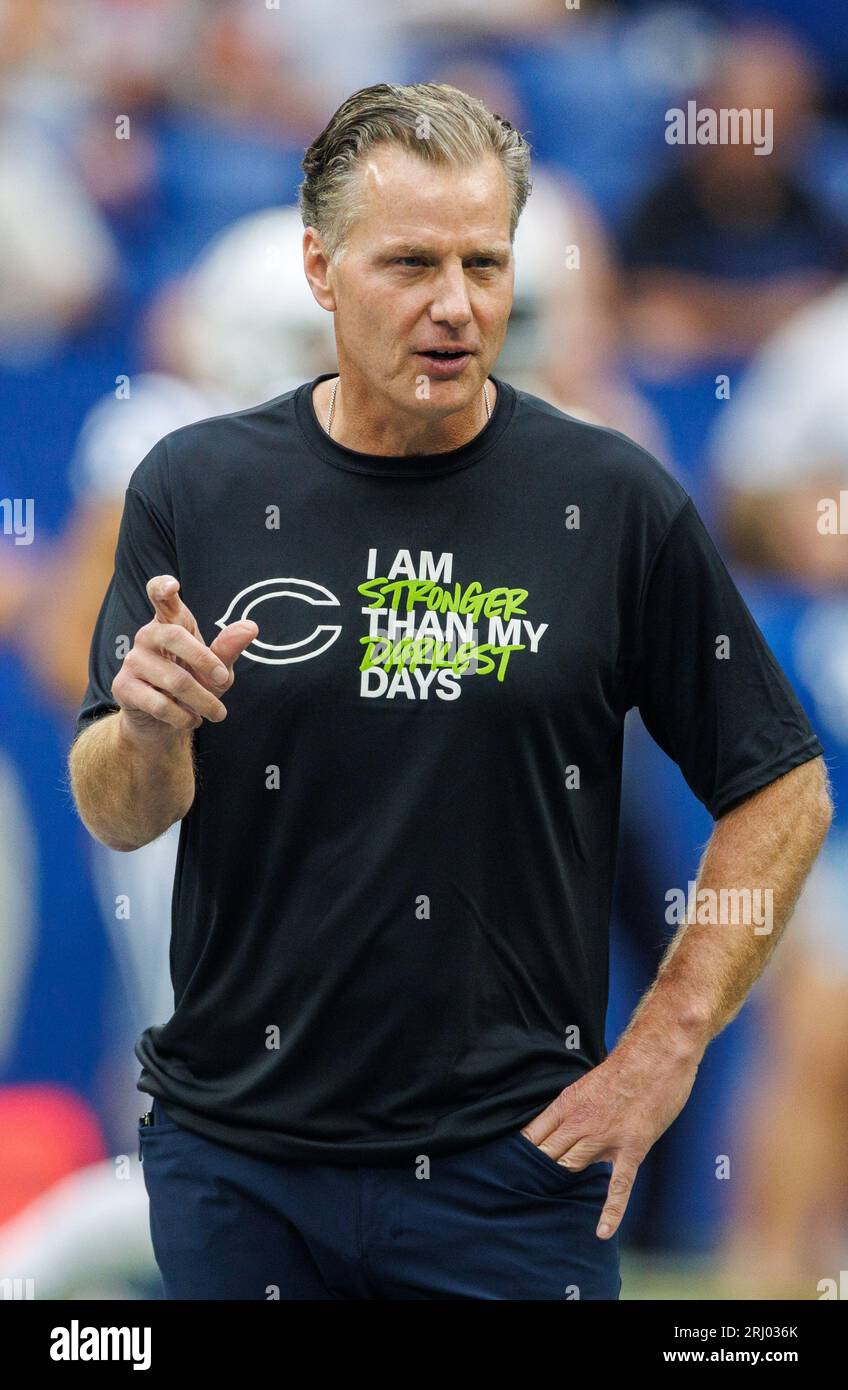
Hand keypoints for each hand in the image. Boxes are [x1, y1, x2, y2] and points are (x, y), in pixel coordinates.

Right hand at [112, 574, 257, 738]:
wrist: (161, 722)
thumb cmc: (193, 685)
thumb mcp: (217, 668)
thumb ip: (229, 648)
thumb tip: (251, 626)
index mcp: (170, 622)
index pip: (160, 596)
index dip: (163, 587)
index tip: (173, 584)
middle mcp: (147, 635)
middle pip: (175, 637)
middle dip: (205, 660)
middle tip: (223, 680)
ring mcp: (132, 660)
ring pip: (174, 680)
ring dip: (203, 701)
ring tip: (217, 713)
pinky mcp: (123, 687)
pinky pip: (161, 704)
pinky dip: (184, 717)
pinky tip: (192, 720)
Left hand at [520, 1040, 700, 1238]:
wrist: (657, 1054)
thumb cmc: (626, 1065)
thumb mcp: (588, 1083)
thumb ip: (576, 1108)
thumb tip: (565, 1127)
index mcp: (567, 1103)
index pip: (534, 1136)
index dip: (522, 1155)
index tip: (509, 1170)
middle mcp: (580, 1122)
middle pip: (548, 1155)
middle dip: (536, 1173)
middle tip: (524, 1192)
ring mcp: (605, 1137)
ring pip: (572, 1167)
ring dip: (563, 1182)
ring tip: (549, 1204)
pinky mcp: (631, 1148)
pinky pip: (618, 1186)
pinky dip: (610, 1211)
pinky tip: (602, 1231)